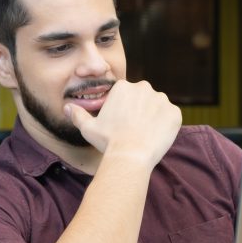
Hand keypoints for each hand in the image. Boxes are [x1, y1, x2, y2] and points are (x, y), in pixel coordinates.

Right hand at [65, 80, 181, 165]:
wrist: (130, 155)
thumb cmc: (108, 141)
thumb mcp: (88, 128)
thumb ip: (78, 114)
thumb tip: (66, 107)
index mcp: (124, 87)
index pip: (127, 95)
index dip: (124, 110)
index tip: (122, 123)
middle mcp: (144, 88)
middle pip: (143, 98)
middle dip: (140, 111)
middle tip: (134, 129)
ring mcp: (161, 100)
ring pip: (157, 107)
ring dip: (153, 117)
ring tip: (144, 134)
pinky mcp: (175, 113)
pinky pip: (171, 117)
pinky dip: (166, 126)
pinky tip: (156, 137)